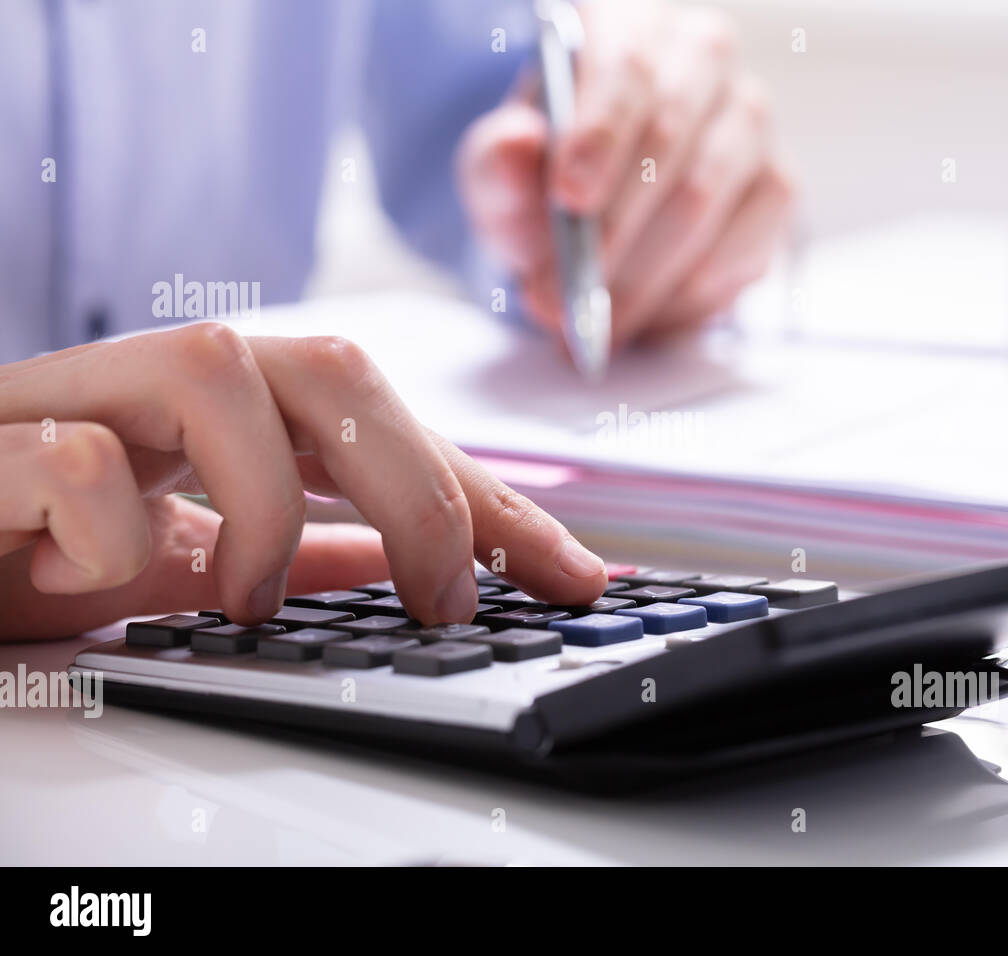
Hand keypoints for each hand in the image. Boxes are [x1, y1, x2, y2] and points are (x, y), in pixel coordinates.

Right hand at [0, 324, 606, 639]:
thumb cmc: (38, 543)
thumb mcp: (199, 567)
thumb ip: (300, 556)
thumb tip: (404, 568)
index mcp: (237, 416)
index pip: (393, 431)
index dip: (490, 499)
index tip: (576, 575)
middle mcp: (173, 388)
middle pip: (334, 371)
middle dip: (418, 490)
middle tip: (443, 599)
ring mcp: (83, 398)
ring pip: (216, 372)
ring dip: (267, 505)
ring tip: (252, 600)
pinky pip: (80, 460)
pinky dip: (111, 534)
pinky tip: (89, 578)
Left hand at [457, 1, 793, 351]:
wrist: (587, 216)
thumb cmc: (546, 177)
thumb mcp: (503, 172)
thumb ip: (499, 162)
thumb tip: (517, 145)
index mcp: (630, 26)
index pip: (628, 66)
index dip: (600, 135)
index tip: (567, 199)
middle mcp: (702, 59)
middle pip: (671, 139)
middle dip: (611, 230)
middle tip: (560, 293)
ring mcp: (749, 124)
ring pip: (707, 198)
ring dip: (643, 275)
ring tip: (590, 321)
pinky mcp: (776, 188)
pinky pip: (744, 246)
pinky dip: (686, 295)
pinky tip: (642, 316)